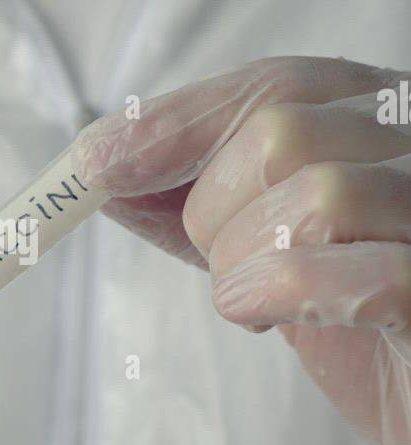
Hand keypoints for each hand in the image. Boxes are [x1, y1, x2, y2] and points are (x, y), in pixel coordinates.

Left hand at [73, 56, 410, 444]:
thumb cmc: (355, 324)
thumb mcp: (266, 248)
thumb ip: (196, 201)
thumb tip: (104, 164)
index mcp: (379, 128)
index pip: (275, 87)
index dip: (177, 123)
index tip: (98, 163)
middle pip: (280, 131)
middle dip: (213, 210)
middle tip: (222, 266)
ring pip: (313, 191)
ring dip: (241, 260)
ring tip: (254, 303)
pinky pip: (337, 270)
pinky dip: (268, 293)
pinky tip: (259, 318)